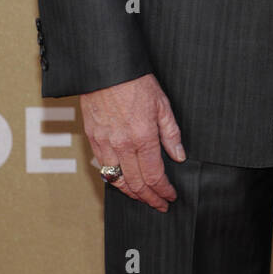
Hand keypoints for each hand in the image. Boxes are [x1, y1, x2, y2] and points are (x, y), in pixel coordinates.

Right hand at [80, 73, 185, 210]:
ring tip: (143, 198)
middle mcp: (123, 145)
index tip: (171, 196)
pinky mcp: (93, 140)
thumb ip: (171, 133)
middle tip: (159, 204)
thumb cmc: (136, 82)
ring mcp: (105, 144)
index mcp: (143, 136)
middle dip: (150, 198)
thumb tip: (179, 156)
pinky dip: (114, 180)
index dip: (164, 191)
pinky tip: (123, 182)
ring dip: (132, 194)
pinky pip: (103, 168)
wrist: (106, 68)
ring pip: (118, 181)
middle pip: (137, 184)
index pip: (155, 175)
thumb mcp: (162, 104)